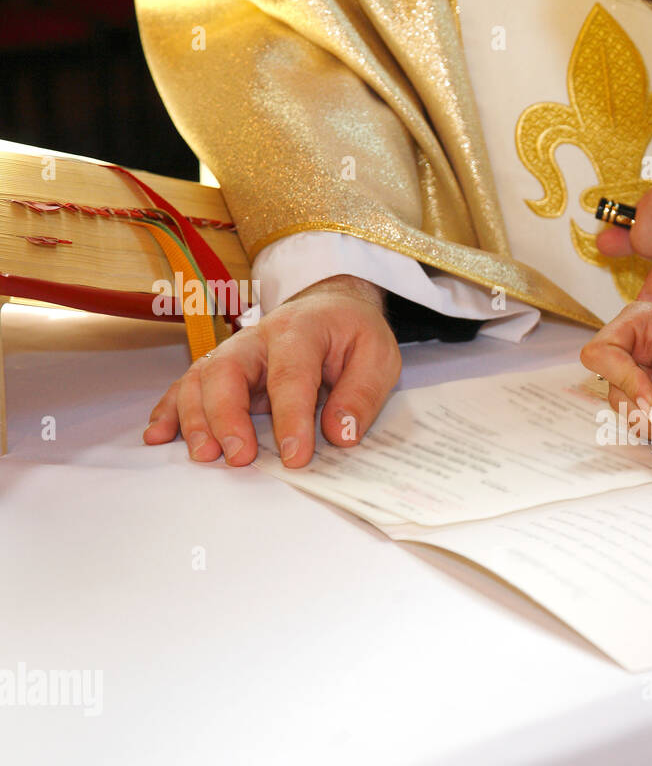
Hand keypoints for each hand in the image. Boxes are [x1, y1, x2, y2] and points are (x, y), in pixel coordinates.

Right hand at [143, 274, 399, 467]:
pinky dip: (170, 410)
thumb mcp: (379, 356)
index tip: (296, 457)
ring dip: (195, 418)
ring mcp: (234, 351)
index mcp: (301, 331)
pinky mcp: (221, 367)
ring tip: (202, 455)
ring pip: (200, 378)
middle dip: (227, 417)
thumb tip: (339, 435)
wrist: (331, 306)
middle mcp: (258, 338)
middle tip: (238, 458)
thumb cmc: (353, 334)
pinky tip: (158, 435)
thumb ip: (362, 394)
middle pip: (227, 370)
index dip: (290, 419)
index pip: (290, 375)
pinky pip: (187, 385)